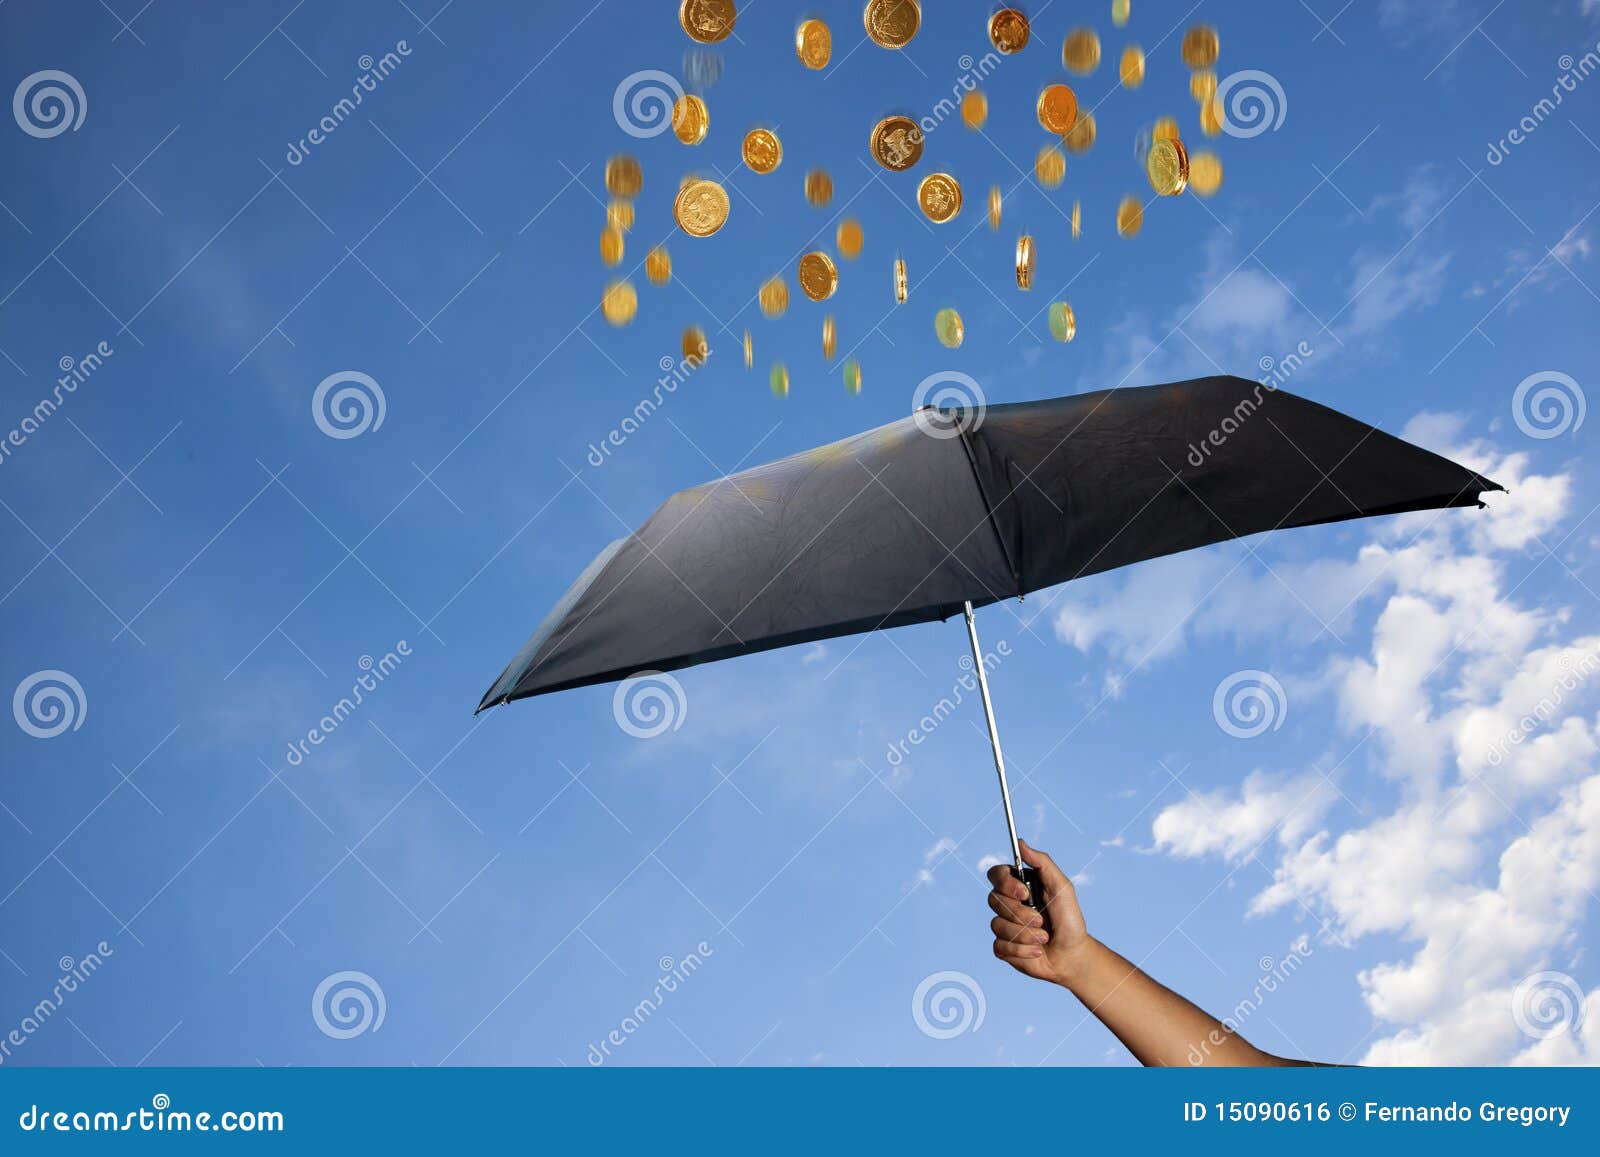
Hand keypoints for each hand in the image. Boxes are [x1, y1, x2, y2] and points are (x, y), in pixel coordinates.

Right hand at [986, 840, 1091, 986]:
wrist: (1073, 955)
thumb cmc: (1069, 919)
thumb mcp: (1062, 887)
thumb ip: (1042, 862)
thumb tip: (1020, 842)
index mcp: (1018, 886)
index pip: (995, 875)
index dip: (1005, 884)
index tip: (1024, 893)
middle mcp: (1007, 904)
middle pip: (993, 900)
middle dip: (1021, 914)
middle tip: (1042, 921)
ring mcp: (1003, 926)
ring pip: (997, 925)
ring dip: (1025, 934)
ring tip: (1044, 937)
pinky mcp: (1003, 947)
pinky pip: (999, 946)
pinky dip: (1022, 950)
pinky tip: (1037, 951)